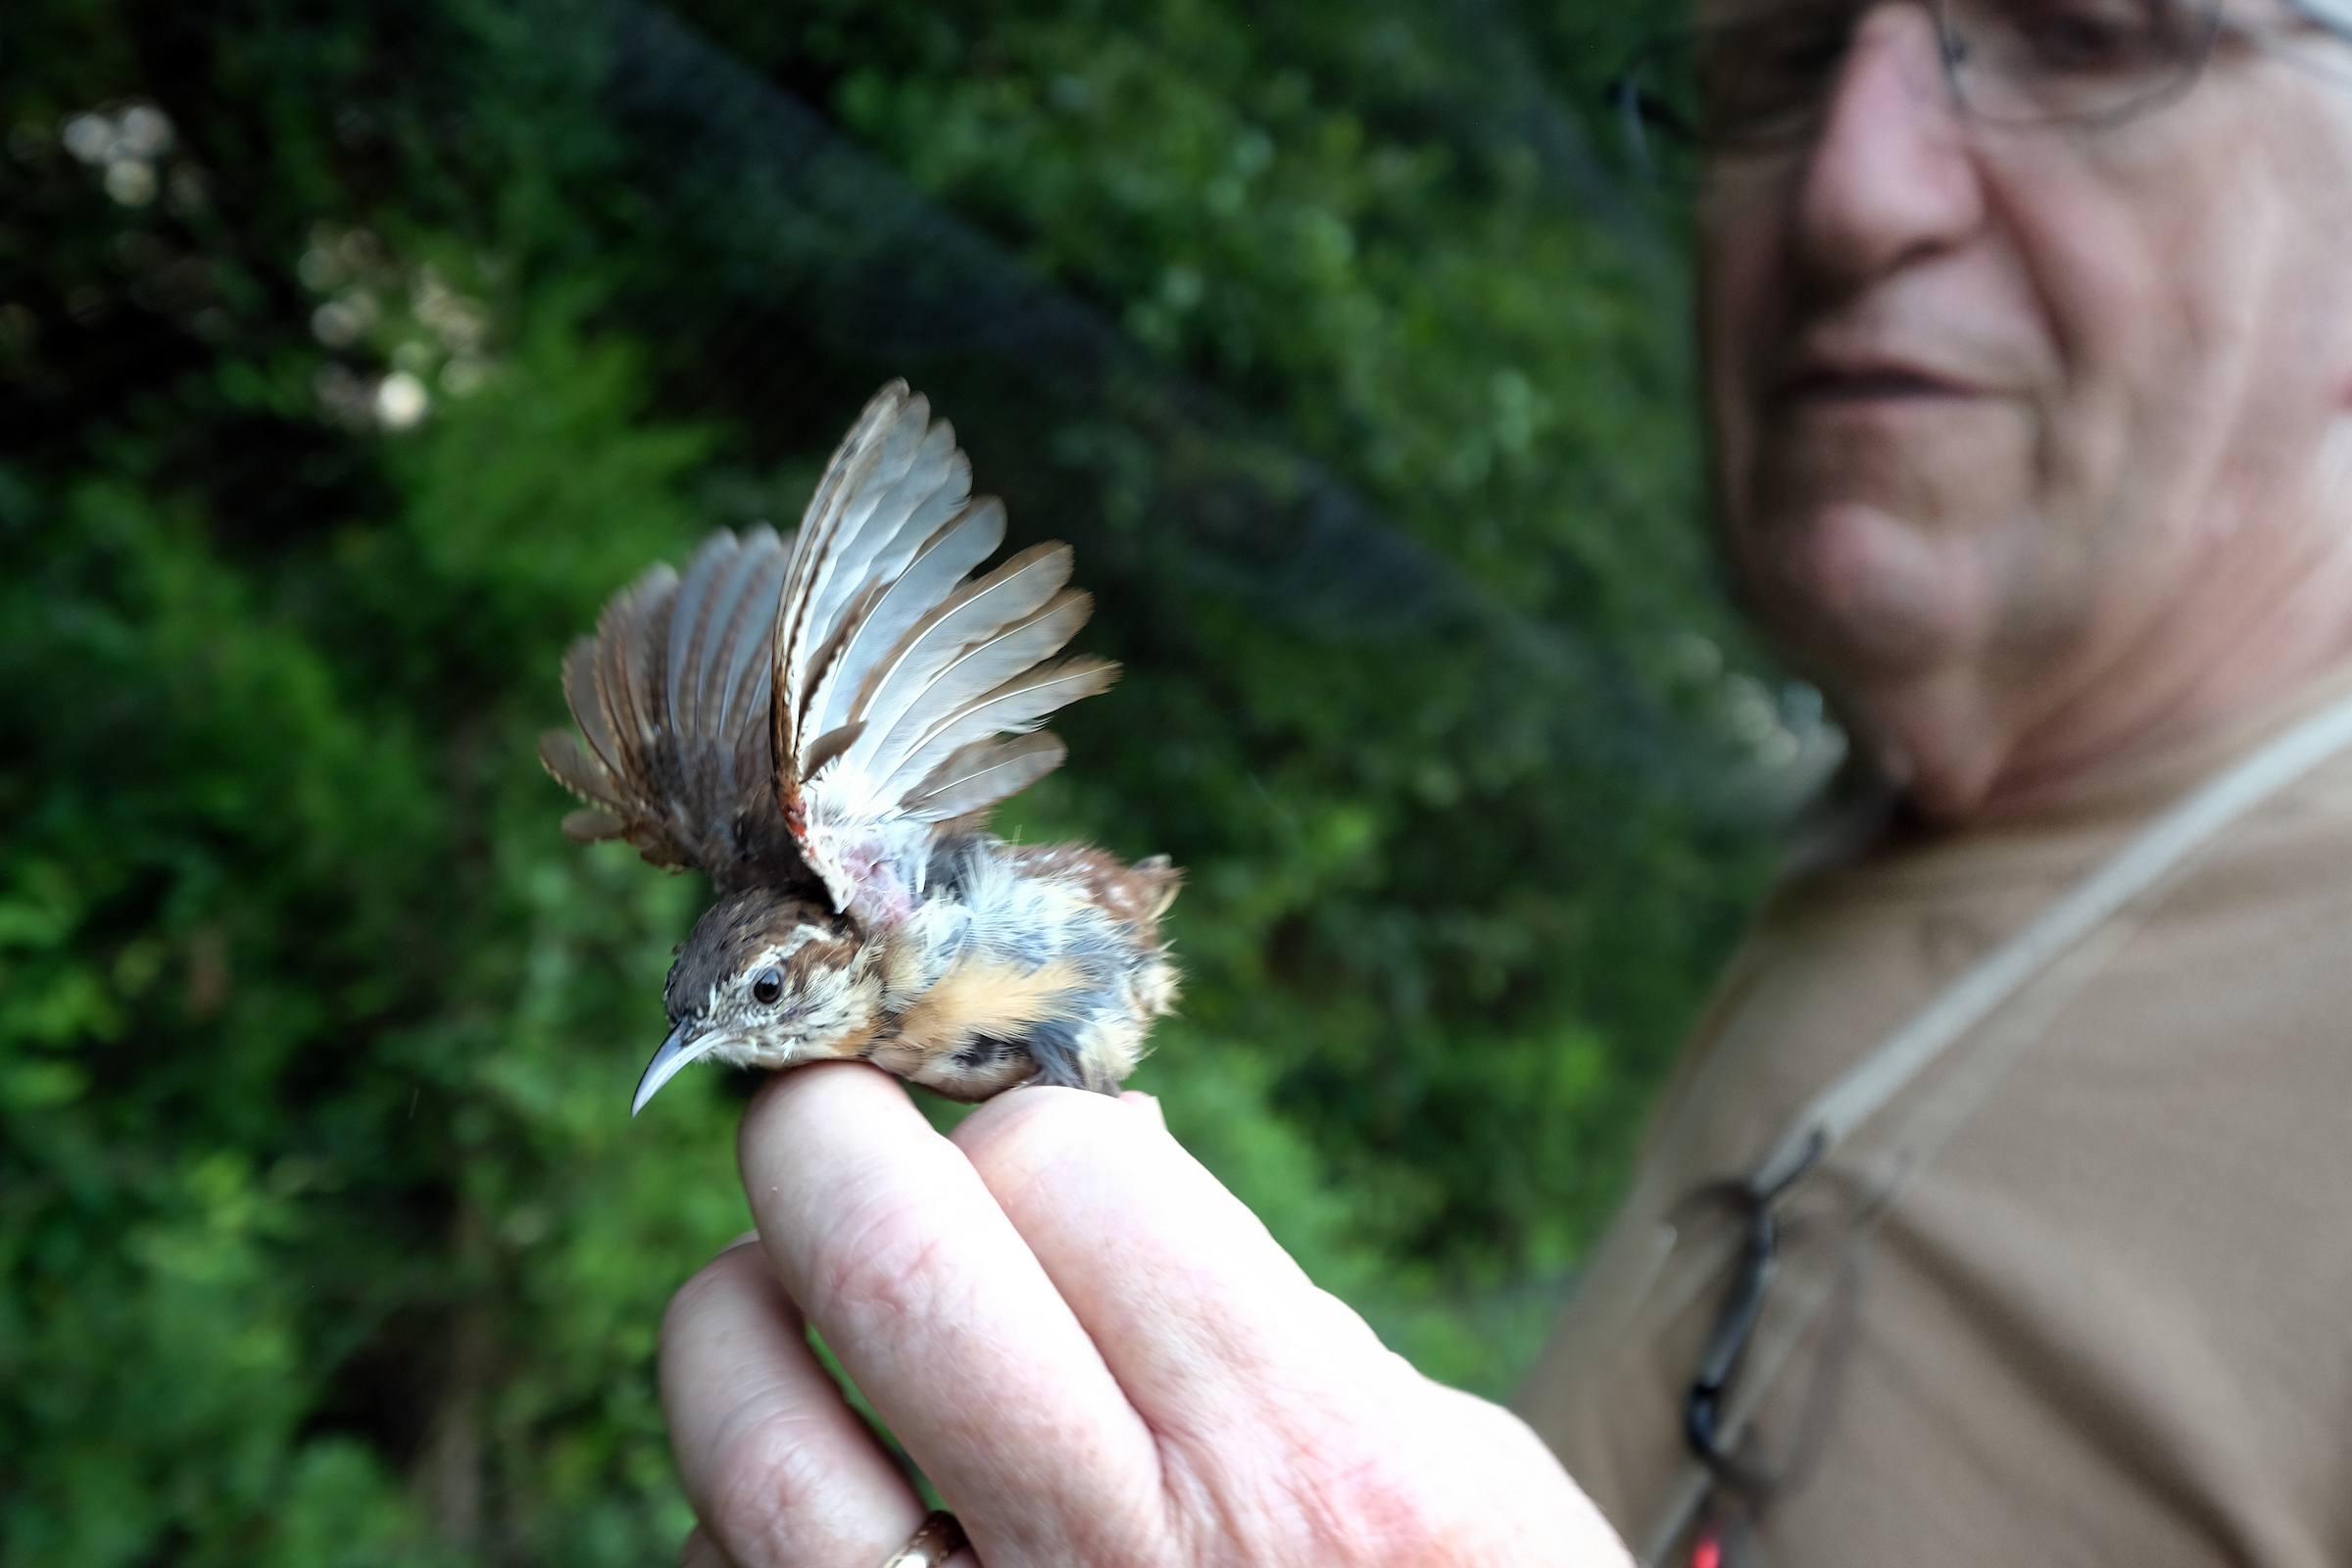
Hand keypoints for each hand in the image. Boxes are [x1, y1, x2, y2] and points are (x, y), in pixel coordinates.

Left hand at [659, 1061, 1630, 1567]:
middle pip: (892, 1273)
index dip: (1021, 1121)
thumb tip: (1089, 1156)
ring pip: (756, 1452)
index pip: (1065, 1173)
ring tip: (774, 1294)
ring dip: (730, 1324)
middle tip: (813, 1111)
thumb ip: (1271, 1314)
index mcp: (1303, 1459)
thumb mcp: (1461, 1472)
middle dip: (820, 1139)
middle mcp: (1125, 1566)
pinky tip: (823, 1498)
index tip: (1014, 1137)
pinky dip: (741, 1519)